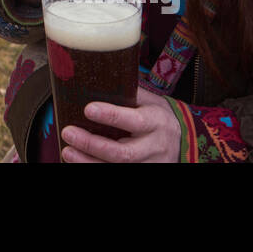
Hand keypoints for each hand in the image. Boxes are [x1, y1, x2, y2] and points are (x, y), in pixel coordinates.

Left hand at [60, 87, 181, 162]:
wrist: (184, 142)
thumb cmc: (158, 117)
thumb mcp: (150, 101)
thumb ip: (128, 93)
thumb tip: (96, 77)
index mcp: (156, 122)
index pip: (134, 121)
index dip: (111, 116)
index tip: (88, 109)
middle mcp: (154, 147)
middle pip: (123, 152)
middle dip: (92, 144)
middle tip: (68, 132)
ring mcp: (150, 165)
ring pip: (118, 168)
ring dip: (89, 163)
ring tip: (67, 152)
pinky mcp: (144, 173)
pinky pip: (117, 175)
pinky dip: (96, 170)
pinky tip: (78, 164)